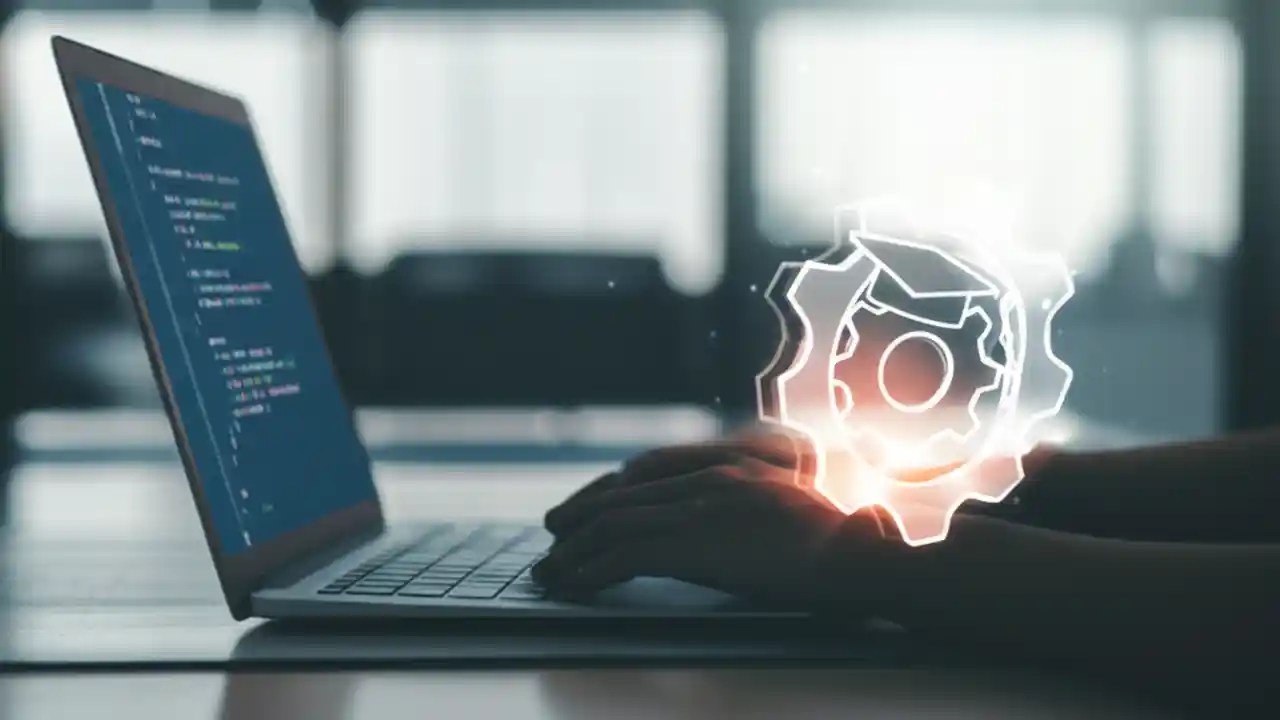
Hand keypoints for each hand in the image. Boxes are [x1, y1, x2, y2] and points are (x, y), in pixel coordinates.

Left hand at [534, 434, 887, 607]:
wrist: (856, 558)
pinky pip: (625, 554)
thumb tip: (728, 518)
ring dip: (575, 548)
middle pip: (626, 490)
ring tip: (551, 568)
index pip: (653, 464)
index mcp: (734, 460)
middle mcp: (711, 474)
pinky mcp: (695, 541)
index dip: (614, 485)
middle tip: (555, 533)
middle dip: (583, 513)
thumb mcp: (793, 500)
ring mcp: (701, 505)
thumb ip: (757, 496)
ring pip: (616, 521)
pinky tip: (573, 583)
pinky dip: (590, 570)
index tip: (591, 501)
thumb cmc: (837, 541)